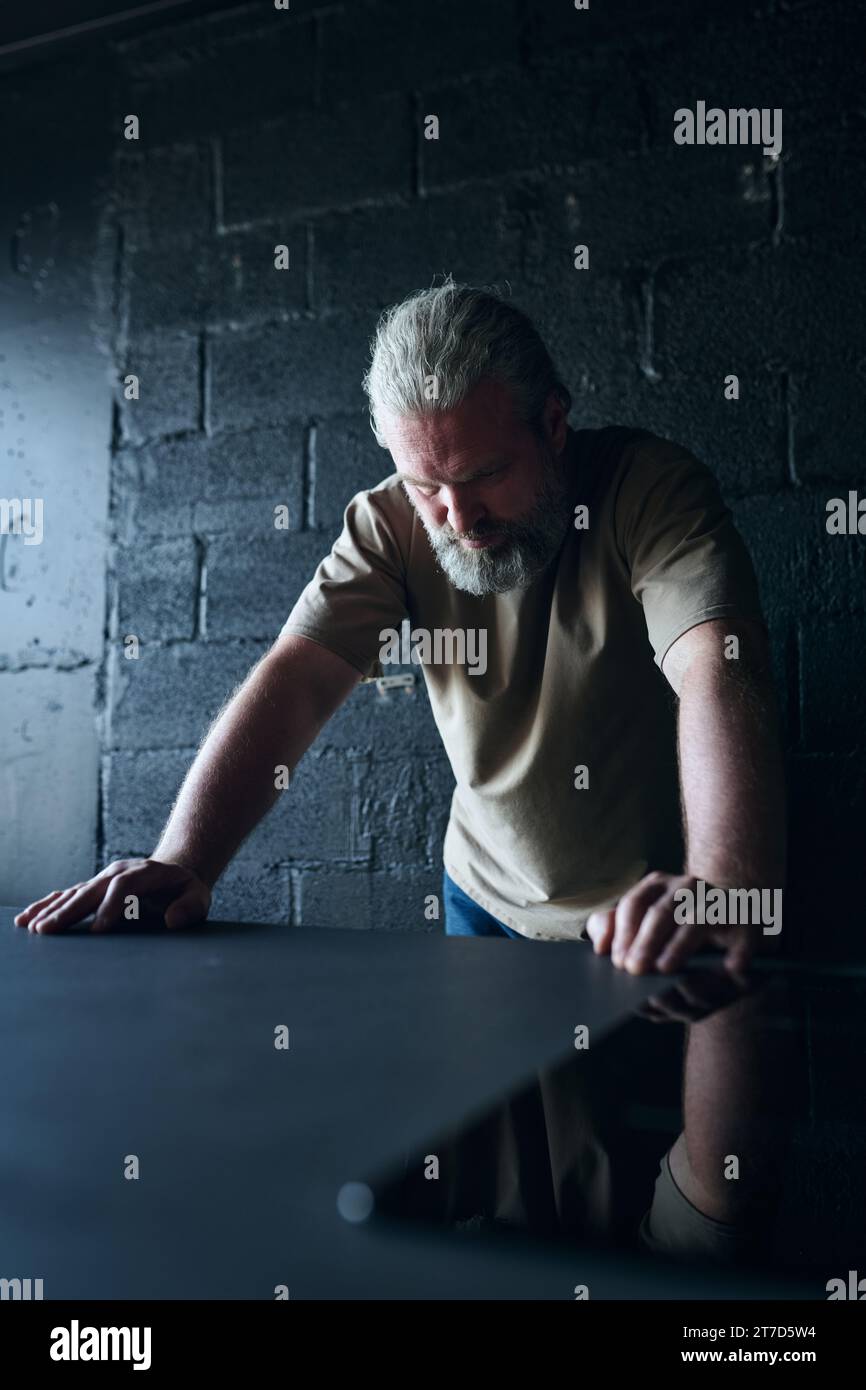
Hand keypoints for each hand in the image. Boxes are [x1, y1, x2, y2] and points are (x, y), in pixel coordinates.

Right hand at [13, 858, 211, 933]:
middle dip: (69, 911)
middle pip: (92, 890)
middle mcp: (119, 872)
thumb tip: (172, 919)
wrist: (176, 874)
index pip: (124, 887)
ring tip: (31, 926)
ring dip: (52, 910)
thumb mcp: (198, 897)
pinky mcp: (94, 888)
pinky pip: (67, 896)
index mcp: (145, 873)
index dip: (110, 908)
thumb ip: (190, 907)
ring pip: (74, 893)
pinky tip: (27, 918)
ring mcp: (104, 879)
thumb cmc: (187, 891)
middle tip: (48, 931)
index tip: (98, 932)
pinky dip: (47, 906)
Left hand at [585, 871, 771, 977]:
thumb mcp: (640, 929)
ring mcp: (719, 903)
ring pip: (698, 921)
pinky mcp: (749, 923)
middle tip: (634, 970)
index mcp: (657, 887)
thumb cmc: (673, 933)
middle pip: (662, 913)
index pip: (634, 905)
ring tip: (665, 969)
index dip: (623, 934)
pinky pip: (745, 935)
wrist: (729, 922)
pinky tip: (732, 968)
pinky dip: (741, 951)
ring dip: (681, 947)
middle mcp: (688, 888)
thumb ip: (613, 931)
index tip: (616, 962)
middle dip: (646, 943)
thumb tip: (600, 948)